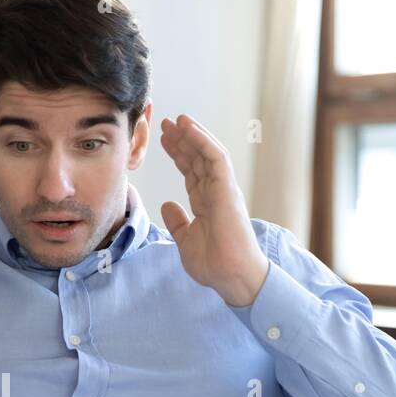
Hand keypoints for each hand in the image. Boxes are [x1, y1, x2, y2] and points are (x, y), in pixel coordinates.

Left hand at [159, 114, 269, 307]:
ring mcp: (223, 189)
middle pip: (197, 159)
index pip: (191, 172)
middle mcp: (216, 192)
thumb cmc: (214, 263)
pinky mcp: (227, 189)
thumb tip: (167, 206)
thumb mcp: (186, 240)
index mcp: (206, 203)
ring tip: (176, 120)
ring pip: (207, 153)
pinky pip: (216, 158)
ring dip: (192, 135)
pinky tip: (189, 129)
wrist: (231, 276)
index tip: (164, 141)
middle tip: (165, 124)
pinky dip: (202, 141)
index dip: (178, 155)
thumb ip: (178, 222)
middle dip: (182, 141)